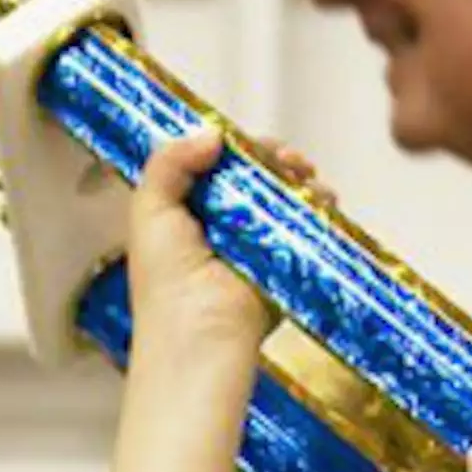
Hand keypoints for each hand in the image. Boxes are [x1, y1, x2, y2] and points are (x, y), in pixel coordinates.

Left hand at [127, 130, 327, 346]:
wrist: (201, 337)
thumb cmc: (166, 281)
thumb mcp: (150, 210)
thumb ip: (169, 162)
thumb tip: (213, 134)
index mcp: (185, 214)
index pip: (216, 166)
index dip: (235, 148)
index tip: (249, 142)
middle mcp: (221, 228)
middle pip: (256, 178)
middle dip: (276, 161)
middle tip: (288, 160)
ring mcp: (255, 247)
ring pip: (285, 200)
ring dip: (300, 182)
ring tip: (307, 179)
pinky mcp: (283, 267)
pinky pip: (306, 229)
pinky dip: (317, 210)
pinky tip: (322, 201)